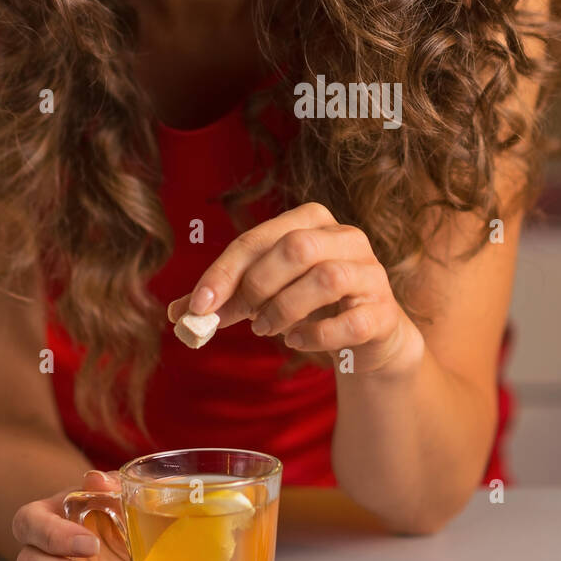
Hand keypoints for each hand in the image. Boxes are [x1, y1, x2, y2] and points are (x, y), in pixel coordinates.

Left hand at [168, 200, 424, 378]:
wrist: (368, 334)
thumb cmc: (309, 303)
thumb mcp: (266, 292)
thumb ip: (226, 299)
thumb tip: (176, 313)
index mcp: (311, 220)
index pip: (258, 238)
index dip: (225, 272)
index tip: (199, 305)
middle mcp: (346, 237)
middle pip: (296, 247)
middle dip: (258, 286)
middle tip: (243, 318)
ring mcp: (370, 272)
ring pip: (326, 279)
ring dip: (285, 309)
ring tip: (267, 328)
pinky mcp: (383, 311)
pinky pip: (350, 321)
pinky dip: (315, 336)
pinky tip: (297, 340)